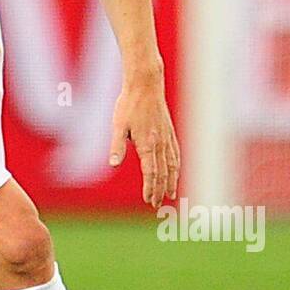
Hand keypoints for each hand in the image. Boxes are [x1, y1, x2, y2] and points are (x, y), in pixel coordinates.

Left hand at [109, 71, 179, 208]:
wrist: (146, 85)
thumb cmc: (129, 104)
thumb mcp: (118, 125)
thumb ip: (117, 146)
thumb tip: (113, 164)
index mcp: (147, 144)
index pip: (151, 172)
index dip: (150, 188)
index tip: (149, 201)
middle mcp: (160, 143)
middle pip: (163, 172)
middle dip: (160, 190)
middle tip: (157, 204)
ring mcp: (167, 137)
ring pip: (172, 164)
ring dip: (171, 181)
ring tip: (171, 194)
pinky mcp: (169, 131)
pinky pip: (175, 153)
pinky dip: (176, 166)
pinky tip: (175, 171)